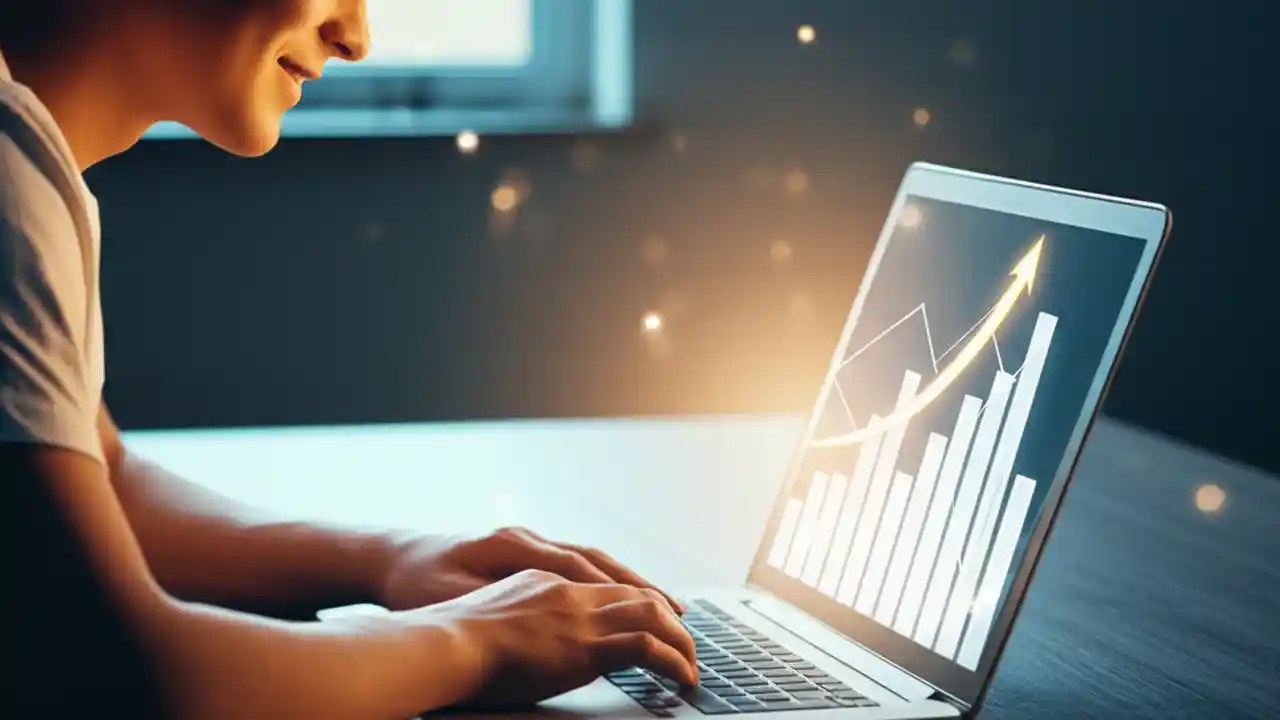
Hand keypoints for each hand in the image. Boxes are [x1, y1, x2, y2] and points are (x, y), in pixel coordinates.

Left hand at [378, 526, 684, 614]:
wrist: (390, 557)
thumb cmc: (416, 583)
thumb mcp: (451, 597)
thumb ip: (495, 604)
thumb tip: (535, 616)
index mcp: (513, 546)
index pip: (580, 567)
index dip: (619, 591)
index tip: (652, 612)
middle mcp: (527, 539)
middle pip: (596, 559)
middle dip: (639, 584)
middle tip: (676, 610)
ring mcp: (527, 543)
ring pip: (591, 560)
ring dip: (628, 581)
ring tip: (664, 604)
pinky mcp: (523, 554)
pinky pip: (576, 565)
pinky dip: (604, 581)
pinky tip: (622, 598)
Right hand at [421, 568, 698, 708]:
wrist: (446, 641)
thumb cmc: (451, 640)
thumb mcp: (486, 617)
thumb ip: (513, 622)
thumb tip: (518, 643)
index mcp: (543, 582)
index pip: (601, 585)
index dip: (632, 600)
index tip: (651, 614)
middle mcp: (568, 591)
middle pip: (634, 593)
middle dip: (666, 615)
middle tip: (685, 638)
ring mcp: (580, 616)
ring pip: (650, 614)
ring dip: (678, 639)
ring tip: (691, 662)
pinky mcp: (587, 645)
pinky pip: (647, 647)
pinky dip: (673, 661)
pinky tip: (683, 678)